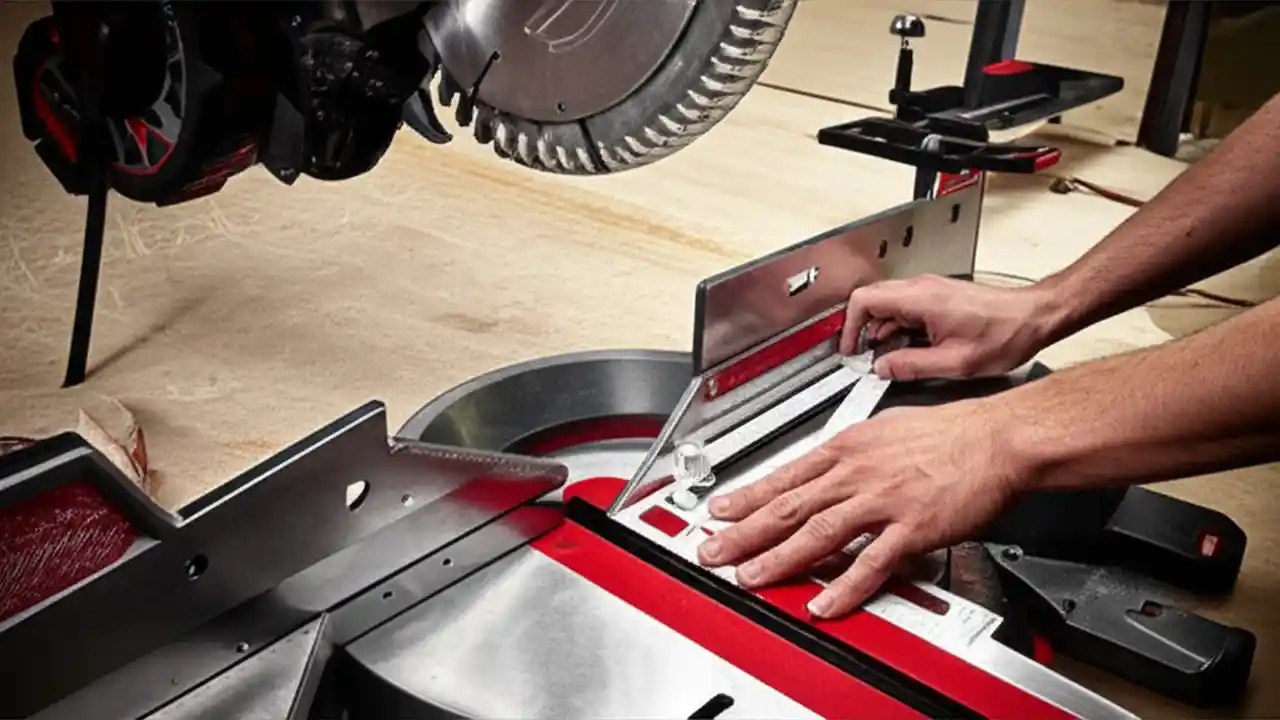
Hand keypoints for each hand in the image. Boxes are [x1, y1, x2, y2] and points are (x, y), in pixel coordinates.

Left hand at [696, 399, 1025, 617]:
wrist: (997, 438)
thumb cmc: (949, 433)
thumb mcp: (884, 430)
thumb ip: (852, 454)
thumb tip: (827, 468)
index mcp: (849, 447)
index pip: (786, 475)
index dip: (748, 496)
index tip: (721, 511)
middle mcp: (858, 472)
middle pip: (790, 505)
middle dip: (746, 530)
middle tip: (714, 549)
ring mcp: (882, 500)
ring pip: (818, 532)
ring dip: (779, 558)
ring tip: (750, 576)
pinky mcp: (911, 527)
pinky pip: (871, 562)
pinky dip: (844, 586)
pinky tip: (822, 604)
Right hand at [838, 275, 1060, 380]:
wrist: (1035, 317)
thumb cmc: (1006, 333)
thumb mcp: (954, 362)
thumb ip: (911, 366)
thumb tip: (883, 369)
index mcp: (920, 299)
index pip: (864, 301)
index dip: (849, 326)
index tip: (849, 347)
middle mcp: (922, 288)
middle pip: (872, 300)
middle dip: (862, 330)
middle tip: (863, 355)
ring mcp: (931, 290)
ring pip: (888, 304)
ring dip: (882, 330)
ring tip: (889, 356)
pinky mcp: (940, 296)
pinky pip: (906, 307)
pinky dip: (899, 327)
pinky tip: (909, 347)